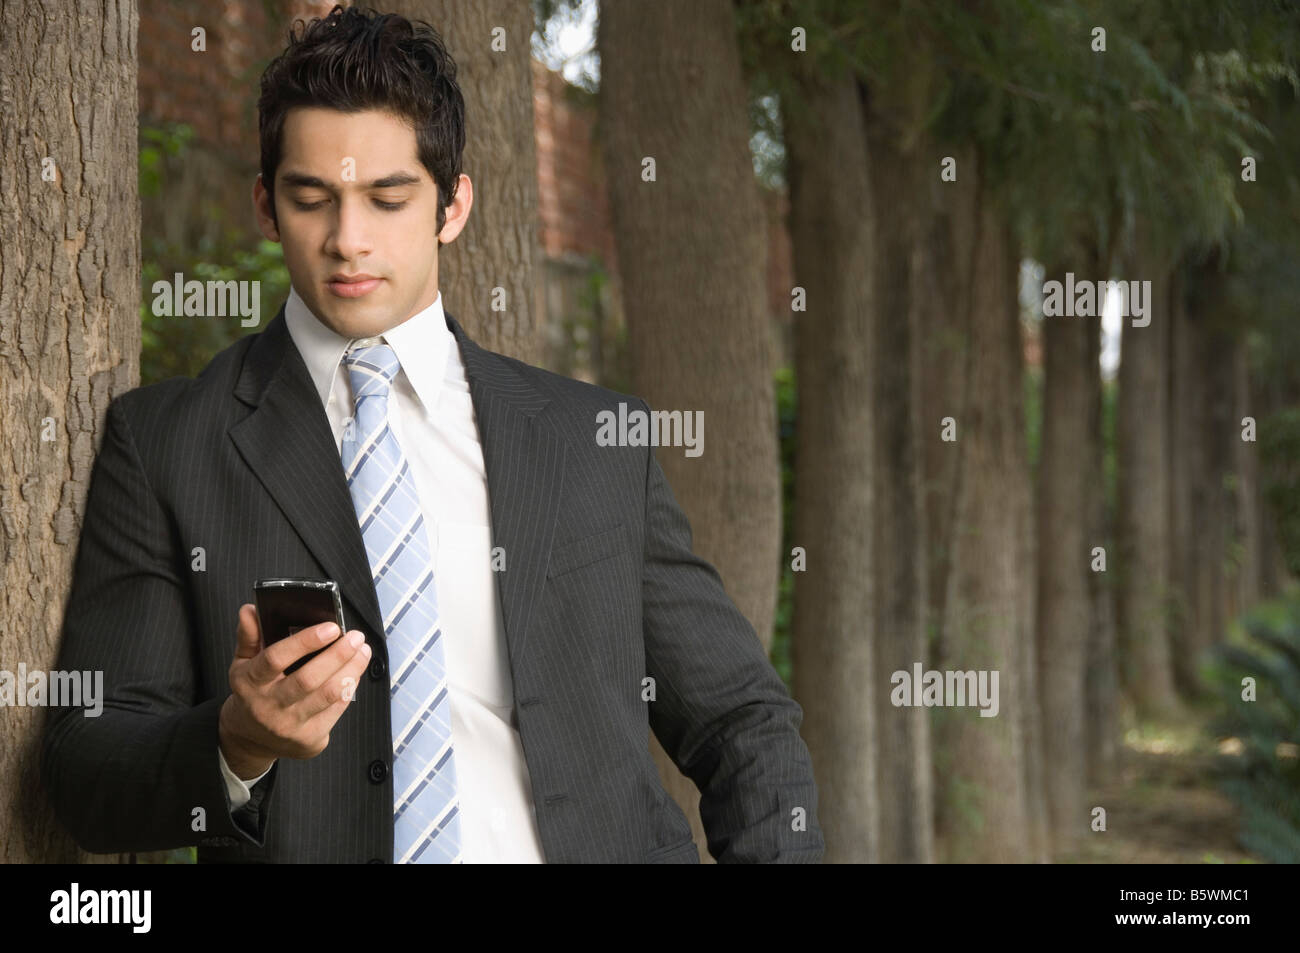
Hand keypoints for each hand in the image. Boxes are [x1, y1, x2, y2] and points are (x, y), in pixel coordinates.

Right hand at [219, 603, 371, 779]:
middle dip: (338, 655)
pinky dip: (349, 688)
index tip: (331, 627)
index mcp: (249, 681)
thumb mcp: (243, 664)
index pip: (275, 659)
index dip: (305, 642)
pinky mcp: (308, 739)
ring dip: (351, 670)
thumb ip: (249, 636)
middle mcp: (268, 706)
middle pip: (308, 679)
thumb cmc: (253, 692)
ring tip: (363, 651)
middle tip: (356, 636)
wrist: (251, 739)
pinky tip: (355, 672)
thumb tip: (250, 609)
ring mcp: (289, 726)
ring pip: (328, 695)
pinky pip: (336, 711)